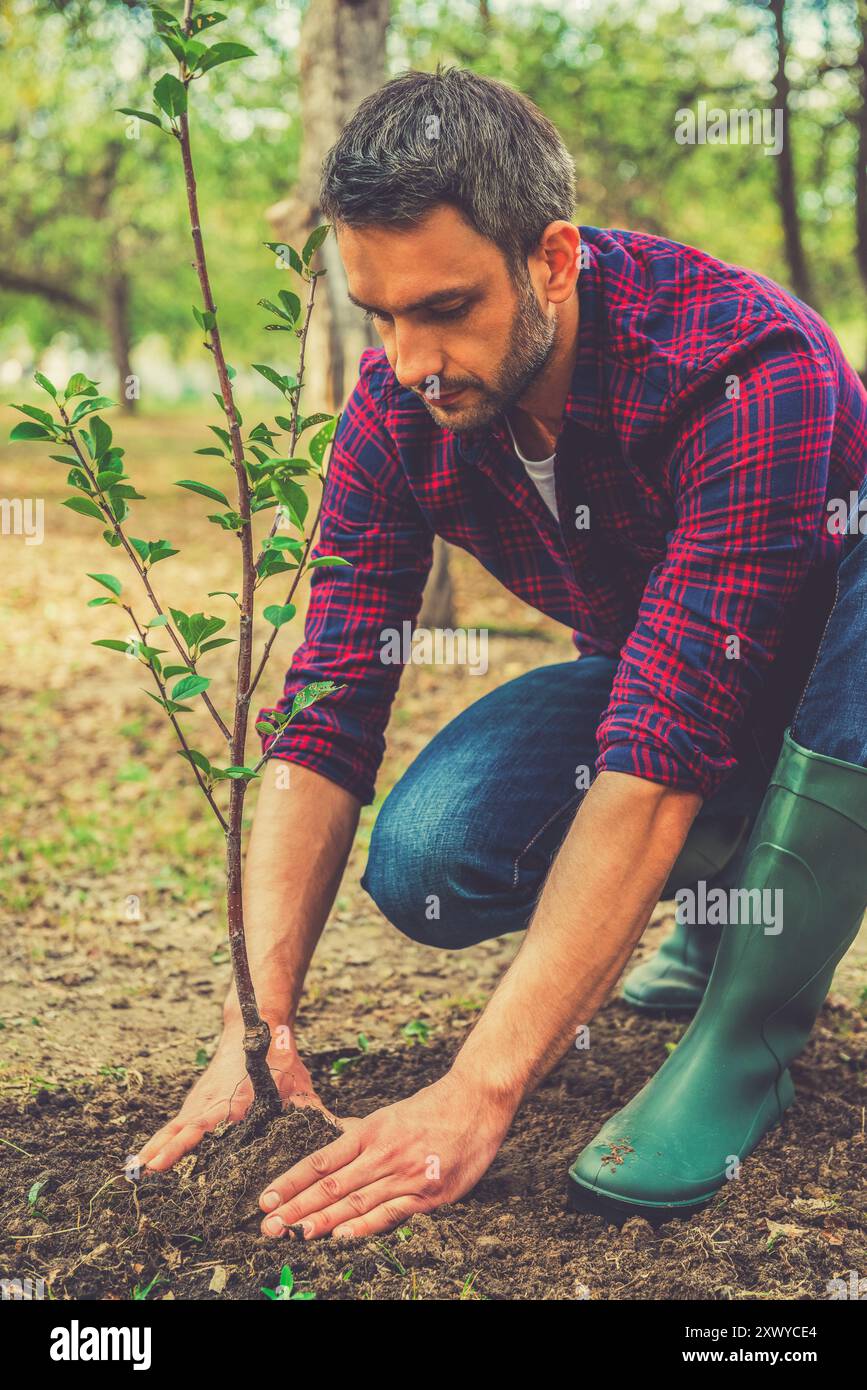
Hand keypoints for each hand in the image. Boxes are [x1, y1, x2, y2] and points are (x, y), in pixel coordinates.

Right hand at [132, 1020, 335, 1172]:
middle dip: (162, 1149)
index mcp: (234, 1100)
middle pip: (182, 1128)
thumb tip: (345, 1131)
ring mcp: (201, 1099)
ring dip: (157, 1145)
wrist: (252, 1024)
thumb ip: (316, 1110)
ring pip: (176, 1125)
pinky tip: (150, 1158)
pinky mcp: (198, 1100)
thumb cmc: (279, 1058)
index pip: (204, 1127)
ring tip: (136, 1170)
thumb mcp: (299, 1084)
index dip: (182, 1147)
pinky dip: (164, 1138)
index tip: (160, 1162)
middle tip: (142, 1171)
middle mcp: (211, 1100)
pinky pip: (178, 1122)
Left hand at [256, 1071, 514, 1240]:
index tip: (265, 1199)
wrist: (477, 1101)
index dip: (291, 1182)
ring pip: (356, 1201)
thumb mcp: (388, 1115)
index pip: (320, 1161)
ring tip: (295, 1234)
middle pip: (332, 1185)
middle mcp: (382, 1153)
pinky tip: (342, 1236)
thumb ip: (358, 1133)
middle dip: (297, 1208)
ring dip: (323, 1220)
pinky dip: (365, 1226)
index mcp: (369, 1131)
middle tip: (267, 1226)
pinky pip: (391, 1213)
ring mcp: (405, 1174)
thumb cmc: (431, 1108)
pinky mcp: (429, 1193)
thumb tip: (328, 1134)